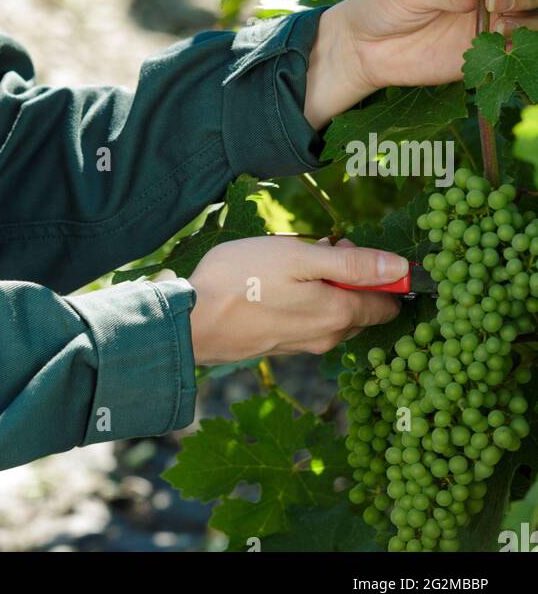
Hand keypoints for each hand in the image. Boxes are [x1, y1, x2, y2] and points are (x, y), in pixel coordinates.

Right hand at [186, 235, 403, 364]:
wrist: (192, 320)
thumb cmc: (243, 280)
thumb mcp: (298, 257)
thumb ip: (351, 264)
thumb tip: (400, 268)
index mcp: (340, 315)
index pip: (388, 303)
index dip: (381, 274)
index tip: (351, 248)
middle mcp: (328, 337)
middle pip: (362, 308)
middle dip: (353, 278)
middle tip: (322, 247)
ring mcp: (304, 345)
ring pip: (335, 313)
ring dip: (327, 286)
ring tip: (295, 261)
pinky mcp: (282, 346)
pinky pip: (311, 320)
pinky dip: (308, 299)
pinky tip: (280, 281)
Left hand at [333, 0, 537, 95]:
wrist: (361, 46)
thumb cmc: (380, 4)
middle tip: (495, 3)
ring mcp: (486, 27)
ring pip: (531, 21)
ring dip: (527, 21)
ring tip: (499, 27)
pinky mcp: (481, 58)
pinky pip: (513, 53)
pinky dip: (519, 49)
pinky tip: (502, 48)